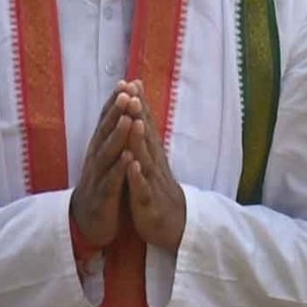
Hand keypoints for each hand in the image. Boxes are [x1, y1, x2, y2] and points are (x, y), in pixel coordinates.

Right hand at [69, 85, 132, 256]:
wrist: (87, 221)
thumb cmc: (101, 185)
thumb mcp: (106, 158)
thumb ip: (112, 134)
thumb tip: (120, 108)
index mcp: (99, 148)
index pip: (106, 121)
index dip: (114, 102)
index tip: (125, 82)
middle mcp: (96, 158)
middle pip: (105, 131)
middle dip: (116, 112)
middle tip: (125, 93)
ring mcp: (98, 177)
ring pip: (107, 153)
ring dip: (118, 135)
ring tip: (128, 119)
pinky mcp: (103, 196)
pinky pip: (111, 181)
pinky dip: (119, 168)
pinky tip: (128, 157)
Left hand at [121, 82, 185, 251]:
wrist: (176, 225)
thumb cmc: (159, 190)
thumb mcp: (152, 162)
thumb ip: (146, 139)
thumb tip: (141, 113)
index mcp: (152, 154)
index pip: (145, 124)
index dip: (138, 104)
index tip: (131, 81)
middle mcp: (154, 163)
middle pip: (146, 135)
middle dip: (138, 114)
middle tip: (132, 91)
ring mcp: (152, 182)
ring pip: (145, 158)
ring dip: (139, 140)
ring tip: (134, 121)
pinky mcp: (148, 203)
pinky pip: (142, 189)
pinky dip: (137, 176)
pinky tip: (132, 165)